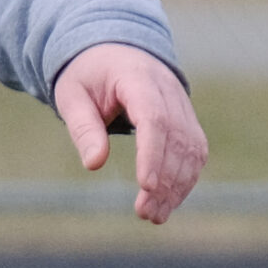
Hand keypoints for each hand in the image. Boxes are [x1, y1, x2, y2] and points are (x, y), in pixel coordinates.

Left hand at [52, 45, 206, 223]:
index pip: (154, 118)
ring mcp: (182, 104)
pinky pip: (195, 151)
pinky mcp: (187, 119)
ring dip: (177, 185)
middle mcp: (168, 90)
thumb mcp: (72, 96)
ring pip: (192, 148)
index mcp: (138, 77)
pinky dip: (185, 178)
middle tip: (145, 214)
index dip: (152, 153)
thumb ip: (83, 128)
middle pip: (176, 138)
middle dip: (164, 179)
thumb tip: (94, 164)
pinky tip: (168, 202)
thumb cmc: (87, 75)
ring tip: (154, 216)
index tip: (145, 186)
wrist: (113, 51)